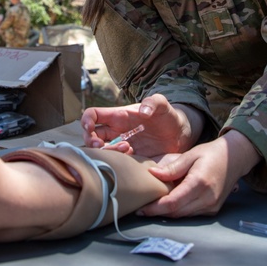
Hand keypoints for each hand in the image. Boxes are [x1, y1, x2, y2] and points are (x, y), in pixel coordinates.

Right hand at [81, 94, 196, 155]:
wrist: (180, 135)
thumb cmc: (168, 116)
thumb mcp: (162, 104)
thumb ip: (154, 102)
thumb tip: (143, 112)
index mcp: (118, 116)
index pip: (93, 115)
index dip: (86, 120)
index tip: (89, 128)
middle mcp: (116, 131)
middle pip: (91, 136)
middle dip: (91, 141)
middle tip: (101, 145)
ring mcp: (122, 146)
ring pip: (102, 151)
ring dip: (107, 151)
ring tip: (127, 148)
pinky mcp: (130, 159)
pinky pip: (116, 163)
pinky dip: (118, 162)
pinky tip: (133, 157)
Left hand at [138, 131, 260, 217]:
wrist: (234, 158)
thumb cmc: (210, 153)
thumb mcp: (191, 154)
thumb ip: (172, 167)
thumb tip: (152, 174)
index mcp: (200, 183)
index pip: (173, 202)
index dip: (155, 208)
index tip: (141, 208)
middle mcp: (207, 198)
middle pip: (177, 212)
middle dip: (157, 212)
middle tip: (140, 209)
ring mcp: (212, 206)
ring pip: (183, 216)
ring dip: (167, 213)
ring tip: (151, 207)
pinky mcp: (213, 209)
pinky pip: (191, 214)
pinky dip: (178, 210)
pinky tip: (168, 203)